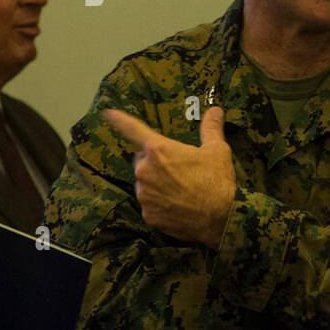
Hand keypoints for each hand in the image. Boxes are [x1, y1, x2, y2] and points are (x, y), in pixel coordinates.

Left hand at [103, 105, 235, 247]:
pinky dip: (160, 203)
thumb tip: (215, 110)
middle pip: (142, 160)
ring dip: (156, 183)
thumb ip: (211, 128)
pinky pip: (149, 204)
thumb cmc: (217, 182)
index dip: (119, 120)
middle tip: (179, 169)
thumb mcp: (218, 151)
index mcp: (159, 150)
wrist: (221, 219)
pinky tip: (178, 205)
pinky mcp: (148, 215)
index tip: (108, 113)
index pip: (133, 129)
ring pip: (145, 184)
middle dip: (156, 162)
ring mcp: (144, 195)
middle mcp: (145, 171)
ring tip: (180, 189)